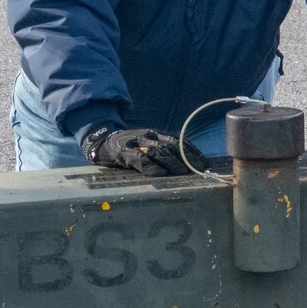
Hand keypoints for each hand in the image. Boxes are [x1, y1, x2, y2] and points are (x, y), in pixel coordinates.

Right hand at [81, 126, 195, 176]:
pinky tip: (159, 173)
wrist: (101, 141)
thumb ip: (165, 151)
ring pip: (158, 151)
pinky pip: (139, 159)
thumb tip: (188, 164)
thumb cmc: (130, 147)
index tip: (204, 161)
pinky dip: (150, 167)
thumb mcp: (149, 145)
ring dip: (172, 162)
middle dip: (186, 157)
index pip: (179, 140)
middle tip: (198, 168)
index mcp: (156, 134)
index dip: (193, 151)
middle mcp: (148, 136)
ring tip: (182, 172)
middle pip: (171, 146)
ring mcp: (136, 143)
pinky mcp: (123, 152)